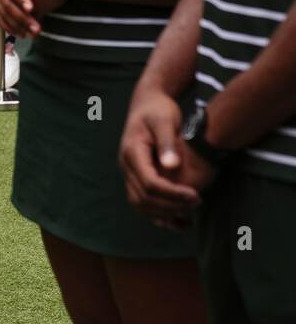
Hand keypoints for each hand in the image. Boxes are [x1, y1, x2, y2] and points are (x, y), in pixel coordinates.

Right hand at [119, 85, 202, 220]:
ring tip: (189, 217)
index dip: (172, 193)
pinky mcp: (136, 176)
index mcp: (132, 152)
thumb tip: (172, 167)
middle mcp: (126, 166)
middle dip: (171, 206)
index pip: (149, 183)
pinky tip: (179, 221)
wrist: (147, 103)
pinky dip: (159, 215)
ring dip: (163, 215)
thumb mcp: (165, 120)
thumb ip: (168, 143)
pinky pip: (143, 203)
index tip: (196, 196)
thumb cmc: (158, 109)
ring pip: (140, 204)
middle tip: (197, 203)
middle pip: (143, 198)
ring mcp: (129, 173)